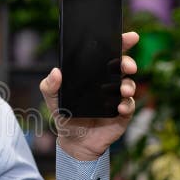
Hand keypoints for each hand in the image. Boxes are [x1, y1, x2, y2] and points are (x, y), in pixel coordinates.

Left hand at [39, 32, 138, 160]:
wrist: (74, 141)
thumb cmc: (65, 116)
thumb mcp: (53, 100)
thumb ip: (49, 86)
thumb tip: (55, 72)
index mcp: (94, 74)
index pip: (108, 54)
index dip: (120, 43)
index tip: (130, 37)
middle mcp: (108, 83)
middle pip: (123, 67)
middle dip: (128, 62)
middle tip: (127, 66)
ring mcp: (117, 98)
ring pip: (129, 85)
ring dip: (129, 85)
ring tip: (123, 90)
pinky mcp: (122, 114)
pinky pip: (130, 106)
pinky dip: (127, 105)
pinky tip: (120, 107)